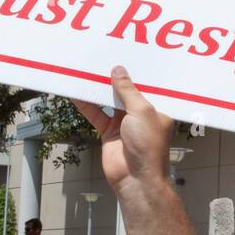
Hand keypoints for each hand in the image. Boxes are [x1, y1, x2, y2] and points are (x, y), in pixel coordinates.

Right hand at [72, 65, 175, 195]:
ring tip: (88, 71)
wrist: (136, 179)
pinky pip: (97, 115)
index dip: (137, 73)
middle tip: (103, 58)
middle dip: (116, 78)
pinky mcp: (109, 133)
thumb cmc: (148, 145)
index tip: (127, 56)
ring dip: (99, 90)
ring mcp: (125, 124)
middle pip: (126, 92)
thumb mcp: (141, 111)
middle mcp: (142, 115)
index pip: (148, 86)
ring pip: (109, 102)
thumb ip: (128, 91)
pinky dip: (87, 105)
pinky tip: (77, 93)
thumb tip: (118, 70)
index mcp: (158, 109)